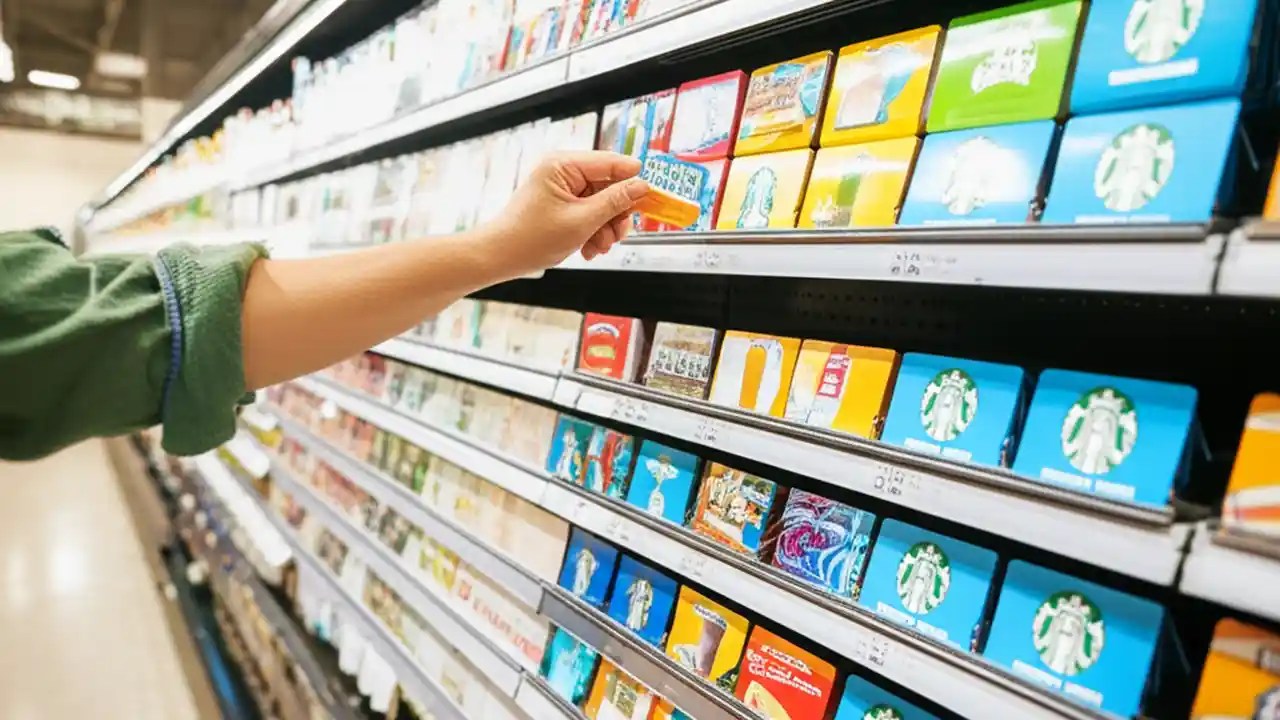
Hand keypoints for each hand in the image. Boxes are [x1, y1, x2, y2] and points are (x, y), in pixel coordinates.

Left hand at [480, 151, 648, 277]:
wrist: (501, 257)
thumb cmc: (532, 238)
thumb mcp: (582, 221)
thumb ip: (615, 202)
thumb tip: (642, 187)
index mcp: (563, 165)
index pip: (611, 163)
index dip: (634, 179)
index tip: (655, 196)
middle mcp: (563, 171)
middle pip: (609, 185)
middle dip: (616, 214)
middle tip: (617, 235)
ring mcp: (562, 188)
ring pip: (602, 203)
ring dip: (606, 228)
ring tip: (597, 247)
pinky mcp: (561, 204)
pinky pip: (590, 213)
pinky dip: (594, 231)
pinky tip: (588, 249)